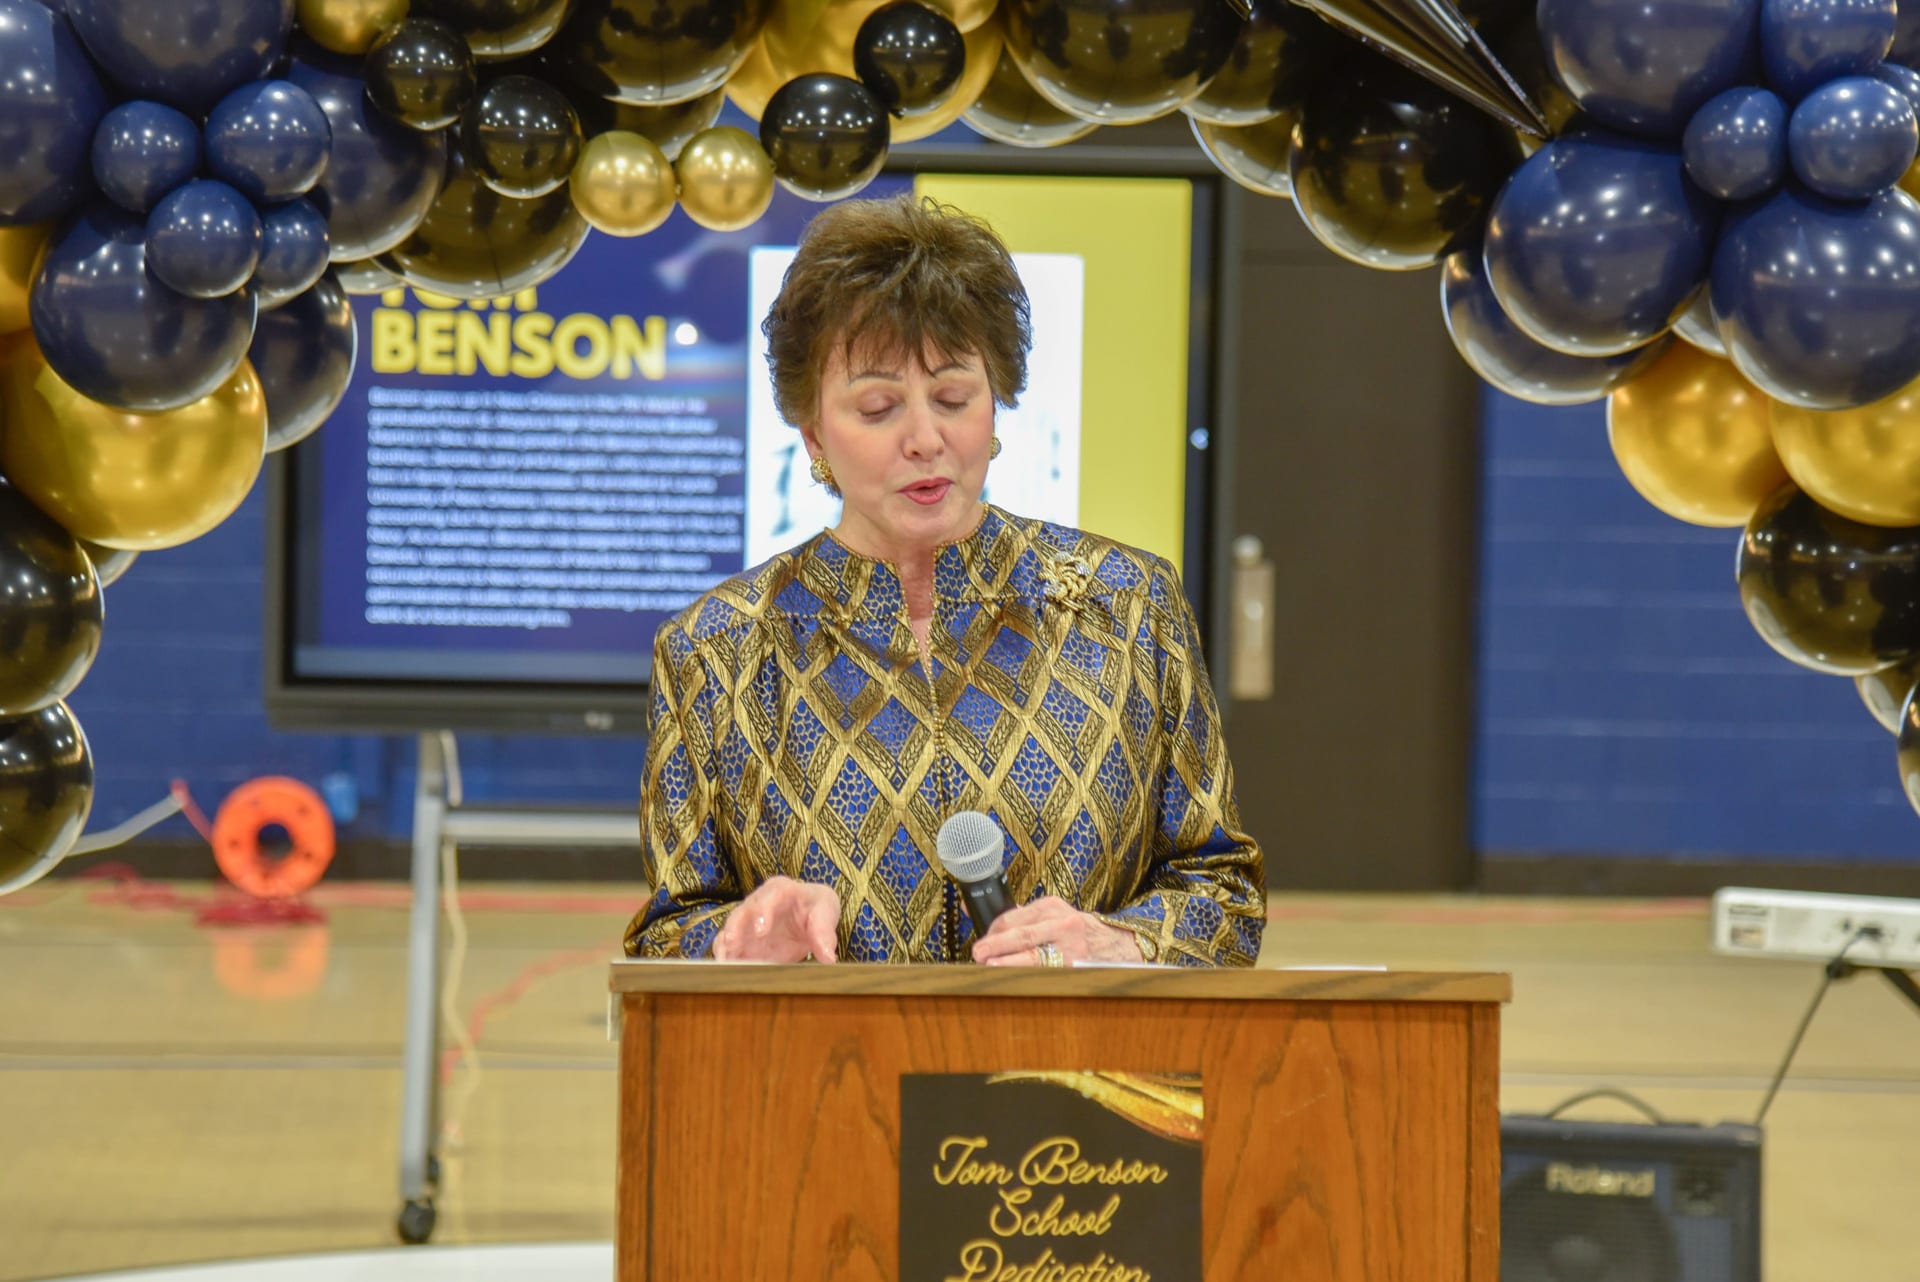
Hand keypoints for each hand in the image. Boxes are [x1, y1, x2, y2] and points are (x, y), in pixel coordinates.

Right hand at [711, 876, 839, 962]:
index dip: (763, 912)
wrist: (808, 915)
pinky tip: (725, 971)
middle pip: (742, 912)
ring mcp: (746, 921)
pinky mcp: (741, 939)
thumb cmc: (816, 909)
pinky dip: (724, 957)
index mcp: (781, 890)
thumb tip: (829, 958)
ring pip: (730, 929)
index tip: (761, 931)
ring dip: (725, 945)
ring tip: (723, 962)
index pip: (769, 897)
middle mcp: (758, 902)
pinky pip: (727, 946)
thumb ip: (824, 934)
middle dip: (735, 928)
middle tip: (732, 944)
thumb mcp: (825, 914)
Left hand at [970, 896, 1146, 966]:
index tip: (982, 941)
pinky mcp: (1076, 969)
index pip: (1014, 918)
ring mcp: (1071, 949)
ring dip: (1008, 963)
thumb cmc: (1077, 933)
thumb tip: (976, 913)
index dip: (993, 931)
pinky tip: (1014, 982)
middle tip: (978, 953)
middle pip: (1022, 935)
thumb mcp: (1052, 916)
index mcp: (1052, 908)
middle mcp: (1063, 925)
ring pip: (1034, 957)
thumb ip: (1022, 918)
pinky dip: (1027, 978)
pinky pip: (1046, 974)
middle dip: (996, 945)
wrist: (1117, 946)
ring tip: (991, 967)